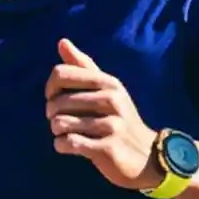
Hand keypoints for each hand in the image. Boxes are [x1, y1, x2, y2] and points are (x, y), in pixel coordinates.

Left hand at [45, 38, 161, 190]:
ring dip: (57, 132)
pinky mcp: (107, 148)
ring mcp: (111, 125)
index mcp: (109, 83)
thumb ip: (83, 66)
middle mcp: (112, 100)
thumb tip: (62, 41)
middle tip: (61, 122)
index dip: (50, 88)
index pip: (61, 73)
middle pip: (57, 101)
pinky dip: (62, 146)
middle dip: (52, 114)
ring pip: (60, 123)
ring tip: (67, 134)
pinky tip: (70, 146)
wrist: (147, 156)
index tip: (56, 99)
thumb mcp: (107, 90)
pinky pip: (68, 143)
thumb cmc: (119, 120)